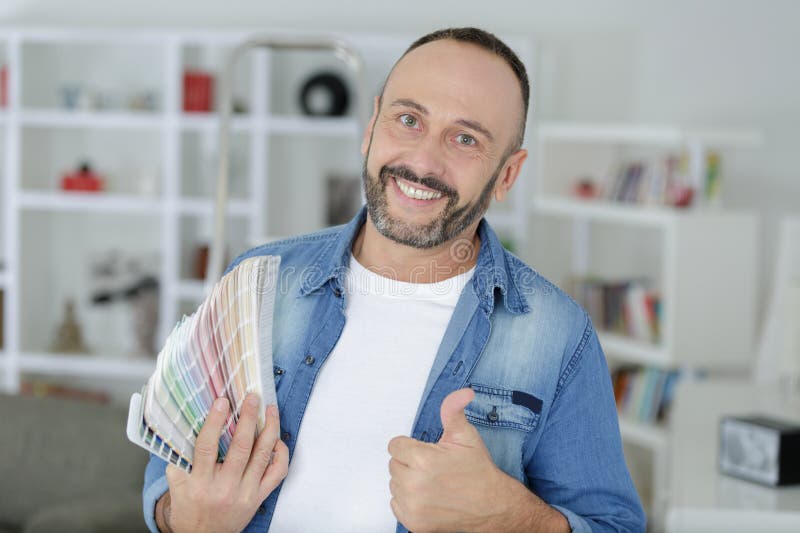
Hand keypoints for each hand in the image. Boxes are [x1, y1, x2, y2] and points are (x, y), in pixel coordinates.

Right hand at [161, 393, 288, 532]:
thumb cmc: (189, 508)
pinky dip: (281, 454)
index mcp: (200, 483)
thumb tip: (183, 425)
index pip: (207, 447)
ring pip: (262, 456)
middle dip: (248, 419)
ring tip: (270, 410)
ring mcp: (245, 493)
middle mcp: (224, 488)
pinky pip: (277, 473)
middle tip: (252, 398)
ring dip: (269, 429)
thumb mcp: (176, 484)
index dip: (215, 422)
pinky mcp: (259, 497)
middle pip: (240, 448)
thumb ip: (179, 457)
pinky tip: (277, 439)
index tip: (222, 402)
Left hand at [387, 388, 506, 532]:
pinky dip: (408, 501)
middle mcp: (414, 484)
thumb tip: (464, 392)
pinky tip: (428, 497)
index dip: (411, 446)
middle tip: (433, 467)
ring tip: (432, 482)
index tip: (426, 452)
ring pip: (394, 484)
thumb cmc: (478, 470)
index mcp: (422, 459)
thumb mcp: (466, 436)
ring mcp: (413, 506)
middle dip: (409, 463)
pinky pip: (396, 504)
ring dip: (408, 481)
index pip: (395, 446)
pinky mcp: (414, 523)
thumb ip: (454, 410)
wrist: (492, 506)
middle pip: (394, 464)